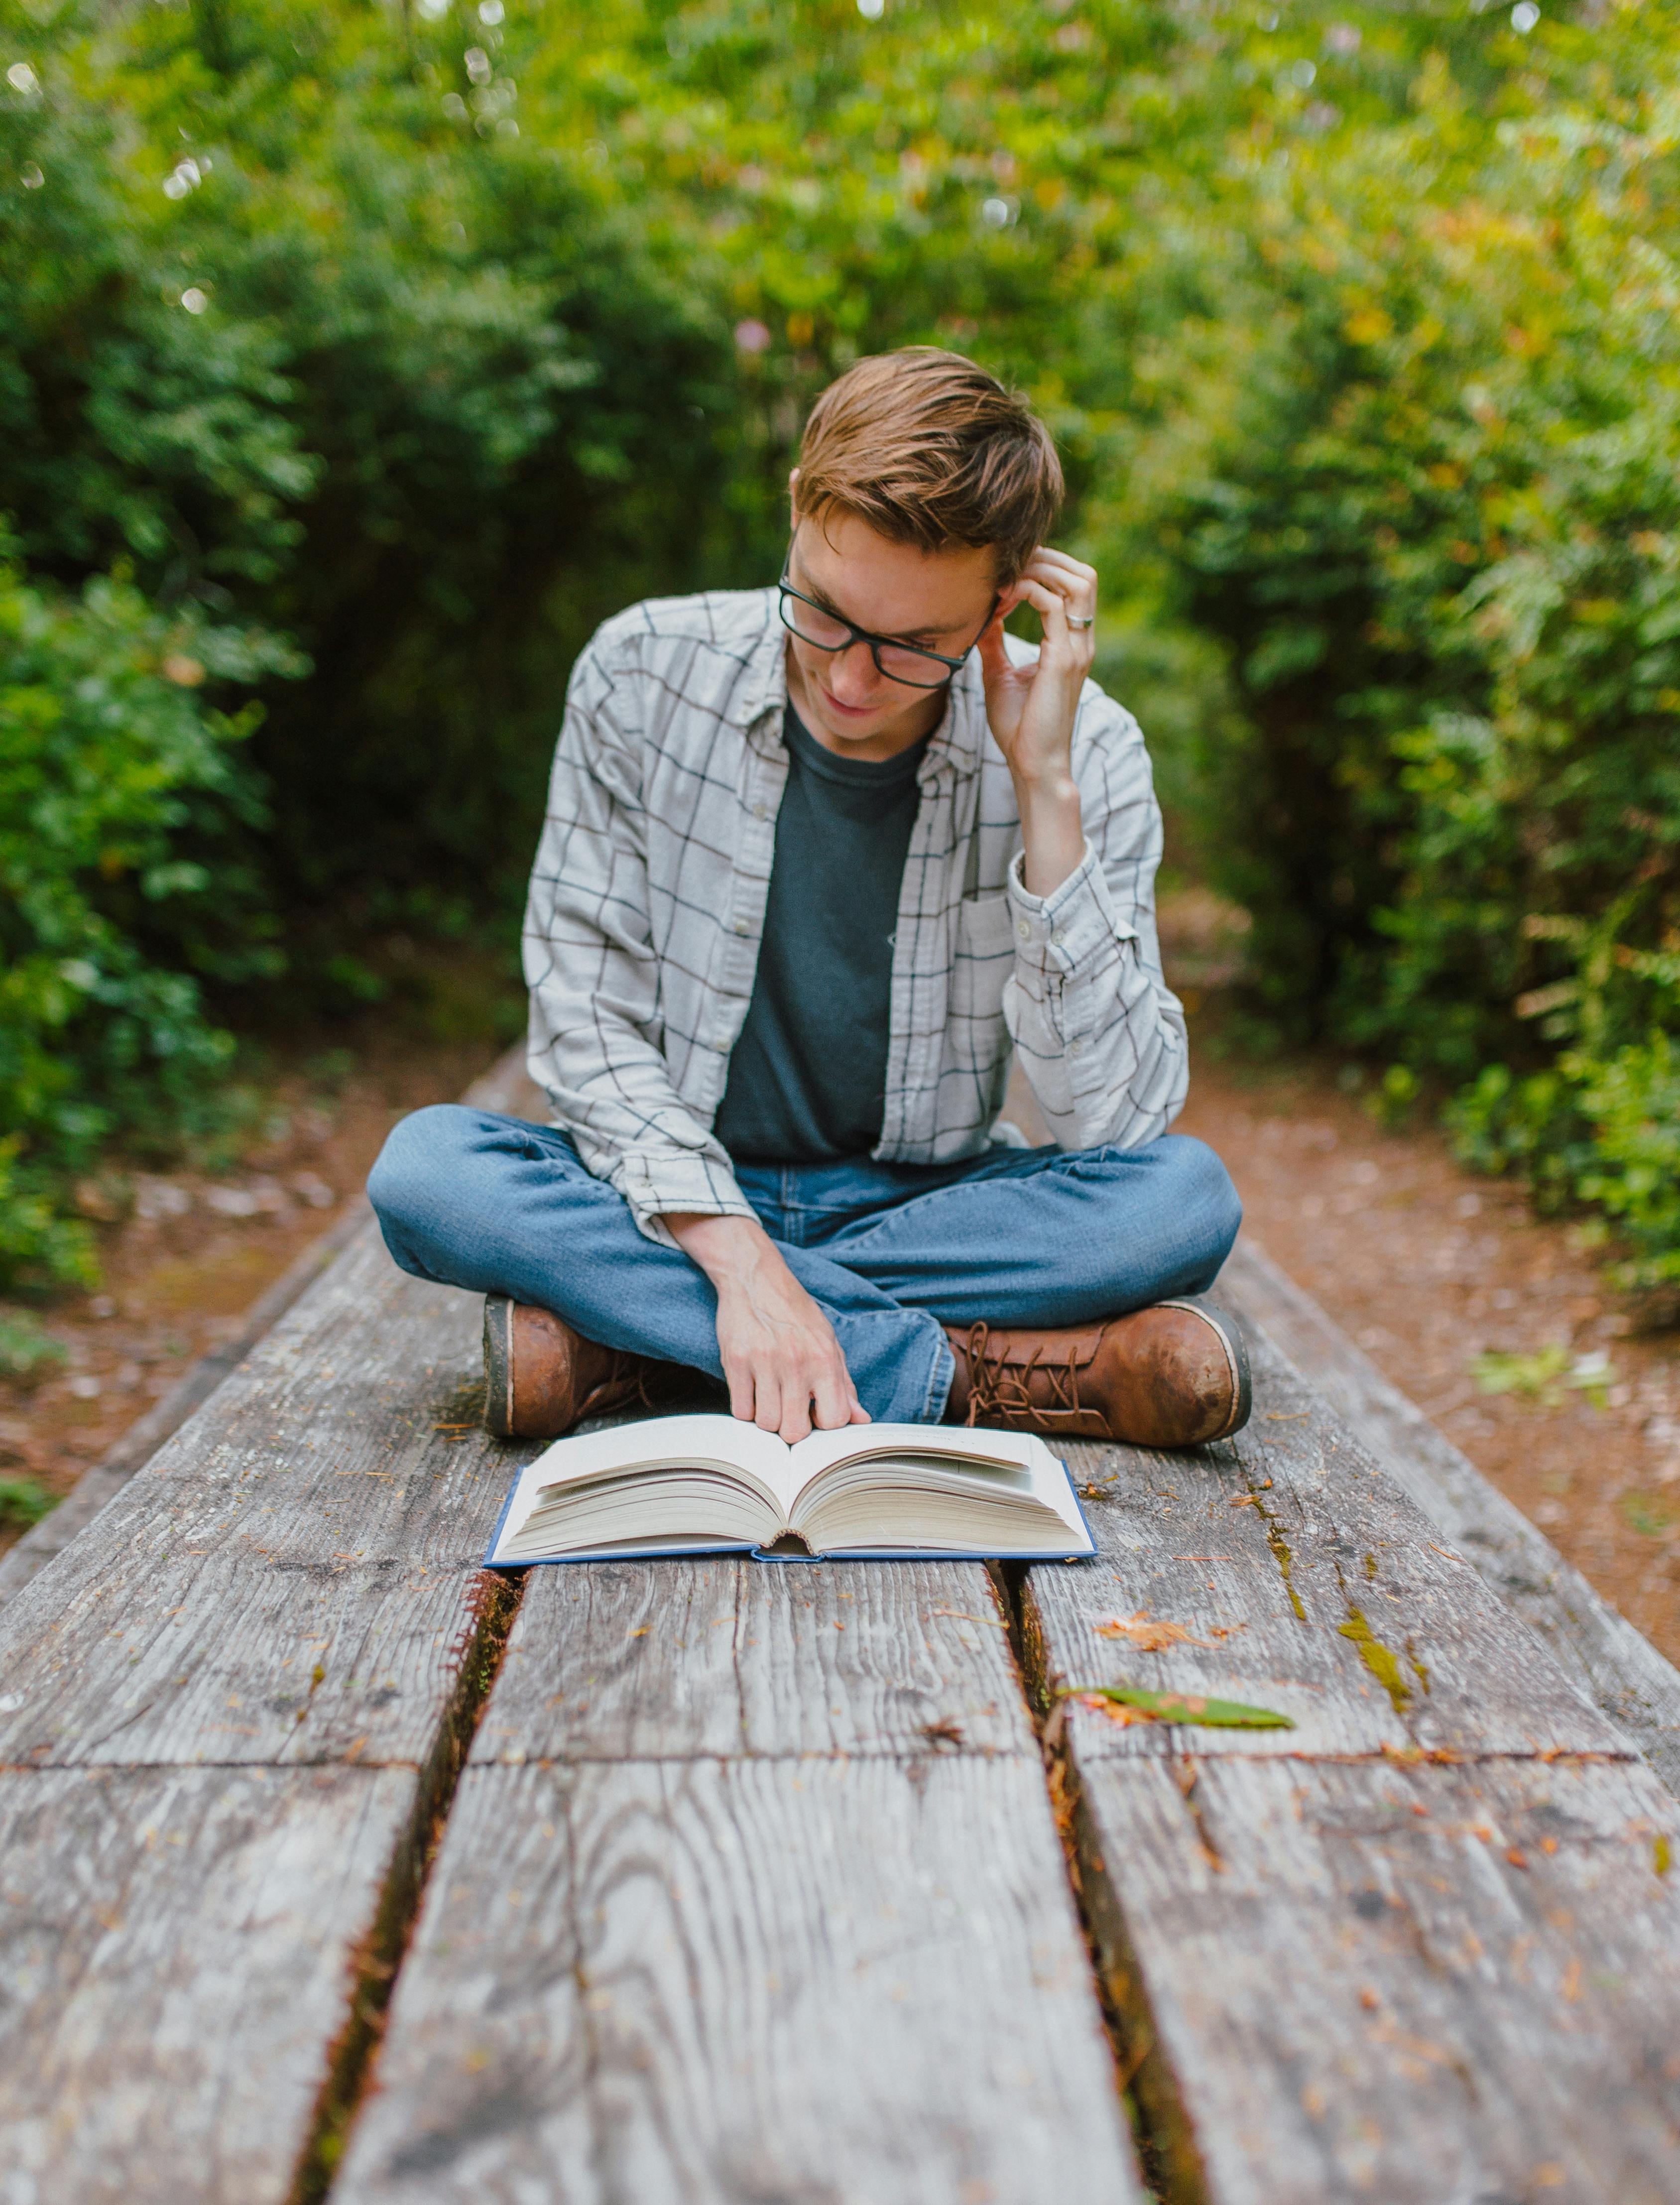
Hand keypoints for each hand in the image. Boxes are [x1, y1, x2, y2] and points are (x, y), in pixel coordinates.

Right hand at [662, 1213, 869, 1443]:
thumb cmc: (796, 1313)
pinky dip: (746, 1408)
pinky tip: (752, 1390)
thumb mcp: (828, 1342)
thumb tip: (861, 1420)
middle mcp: (796, 1361)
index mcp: (824, 1358)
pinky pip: (740, 1410)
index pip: (833, 1419)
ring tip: (769, 1396)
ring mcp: (764, 1362)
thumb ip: (844, 1384)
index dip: (823, 1424)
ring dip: (767, 1417)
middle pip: (795, 1431)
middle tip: (788, 1408)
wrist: (756, 1277)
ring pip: (766, 1423)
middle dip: (791, 1427)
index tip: (814, 1413)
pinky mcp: (735, 1361)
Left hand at [978, 547, 1096, 896]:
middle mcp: (1081, 642)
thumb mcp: (1000, 675)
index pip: (1074, 584)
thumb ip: (994, 643)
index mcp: (1072, 643)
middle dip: (1045, 560)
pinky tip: (1000, 602)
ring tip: (1006, 581)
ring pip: (1077, 582)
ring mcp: (1076, 649)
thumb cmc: (1019, 727)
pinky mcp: (1063, 660)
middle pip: (1084, 574)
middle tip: (1007, 567)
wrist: (1033, 764)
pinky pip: (1053, 606)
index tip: (1004, 578)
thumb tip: (980, 617)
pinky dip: (1027, 592)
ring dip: (1039, 571)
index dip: (1043, 569)